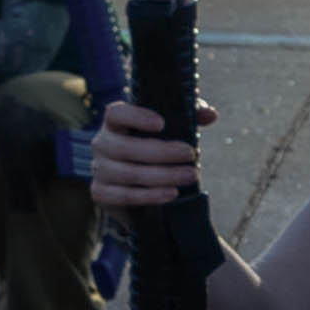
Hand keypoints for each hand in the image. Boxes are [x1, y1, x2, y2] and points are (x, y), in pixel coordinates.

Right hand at [90, 95, 215, 215]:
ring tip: (190, 176)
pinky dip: (150, 196)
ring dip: (163, 176)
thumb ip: (188, 118)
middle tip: (191, 155)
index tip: (162, 123)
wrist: (134, 188)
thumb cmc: (153, 150)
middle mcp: (101, 143)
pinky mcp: (100, 193)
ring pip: (129, 173)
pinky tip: (172, 193)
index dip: (136, 117)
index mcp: (115, 122)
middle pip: (126, 147)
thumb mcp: (170, 131)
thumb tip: (211, 115)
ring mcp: (98, 169)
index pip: (116, 113)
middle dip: (162, 152)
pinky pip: (125, 195)